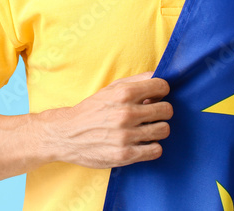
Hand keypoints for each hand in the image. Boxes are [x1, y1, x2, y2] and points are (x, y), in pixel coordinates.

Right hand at [40, 71, 171, 168]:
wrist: (66, 134)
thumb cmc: (91, 110)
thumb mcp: (110, 89)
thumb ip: (136, 81)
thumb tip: (160, 77)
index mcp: (123, 93)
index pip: (162, 86)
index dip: (161, 91)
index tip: (156, 96)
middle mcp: (126, 113)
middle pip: (167, 110)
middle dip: (161, 110)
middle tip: (151, 114)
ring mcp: (126, 135)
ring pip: (164, 130)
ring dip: (157, 129)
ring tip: (146, 129)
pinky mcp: (125, 155)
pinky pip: (156, 150)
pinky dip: (152, 146)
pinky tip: (142, 142)